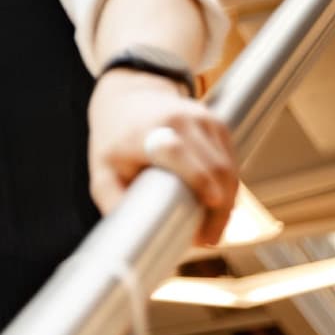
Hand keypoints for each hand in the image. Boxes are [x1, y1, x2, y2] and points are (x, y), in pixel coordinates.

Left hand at [88, 71, 236, 246]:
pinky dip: (228, 186)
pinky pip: (231, 161)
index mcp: (146, 132)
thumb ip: (113, 201)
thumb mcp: (102, 169)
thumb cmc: (114, 140)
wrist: (130, 95)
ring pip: (229, 167)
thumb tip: (132, 236)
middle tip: (208, 239)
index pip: (177, 152)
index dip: (198, 178)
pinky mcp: (218, 123)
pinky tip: (216, 205)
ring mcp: (203, 120)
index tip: (211, 204)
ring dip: (227, 201)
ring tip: (211, 228)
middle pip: (214, 167)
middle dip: (219, 208)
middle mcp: (179, 121)